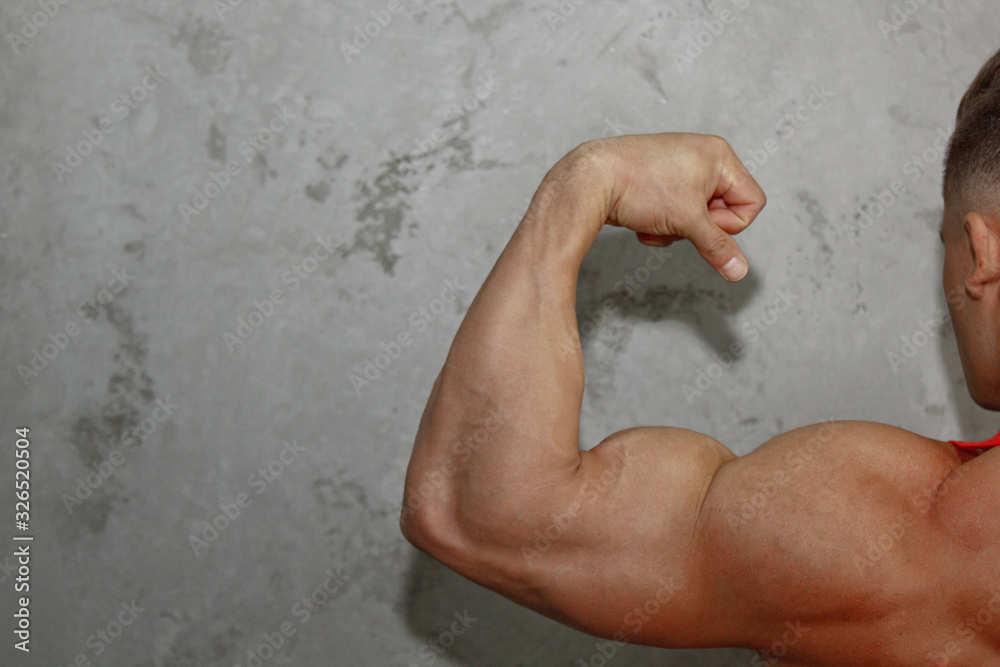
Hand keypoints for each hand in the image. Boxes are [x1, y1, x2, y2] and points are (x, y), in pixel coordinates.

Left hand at [590, 133, 766, 281]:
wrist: (591, 179)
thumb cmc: (639, 185)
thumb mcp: (687, 220)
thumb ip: (717, 247)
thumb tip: (739, 271)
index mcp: (719, 156)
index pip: (751, 202)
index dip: (729, 224)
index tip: (702, 222)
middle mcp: (702, 158)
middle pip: (722, 213)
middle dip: (697, 227)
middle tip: (676, 220)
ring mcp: (679, 171)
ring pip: (696, 220)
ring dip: (676, 230)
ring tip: (654, 218)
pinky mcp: (657, 185)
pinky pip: (674, 216)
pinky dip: (660, 225)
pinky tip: (640, 219)